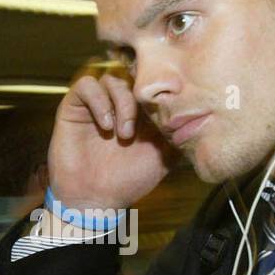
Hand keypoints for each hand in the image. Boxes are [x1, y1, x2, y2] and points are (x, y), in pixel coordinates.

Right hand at [48, 63, 176, 211]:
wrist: (95, 199)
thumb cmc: (128, 180)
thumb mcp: (164, 158)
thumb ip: (179, 136)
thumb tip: (201, 119)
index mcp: (139, 110)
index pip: (150, 83)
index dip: (158, 90)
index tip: (166, 108)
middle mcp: (118, 102)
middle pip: (131, 75)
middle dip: (141, 97)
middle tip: (143, 125)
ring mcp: (96, 103)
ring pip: (111, 78)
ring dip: (122, 102)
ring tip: (124, 133)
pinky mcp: (74, 106)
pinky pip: (86, 84)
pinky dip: (99, 101)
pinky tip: (106, 125)